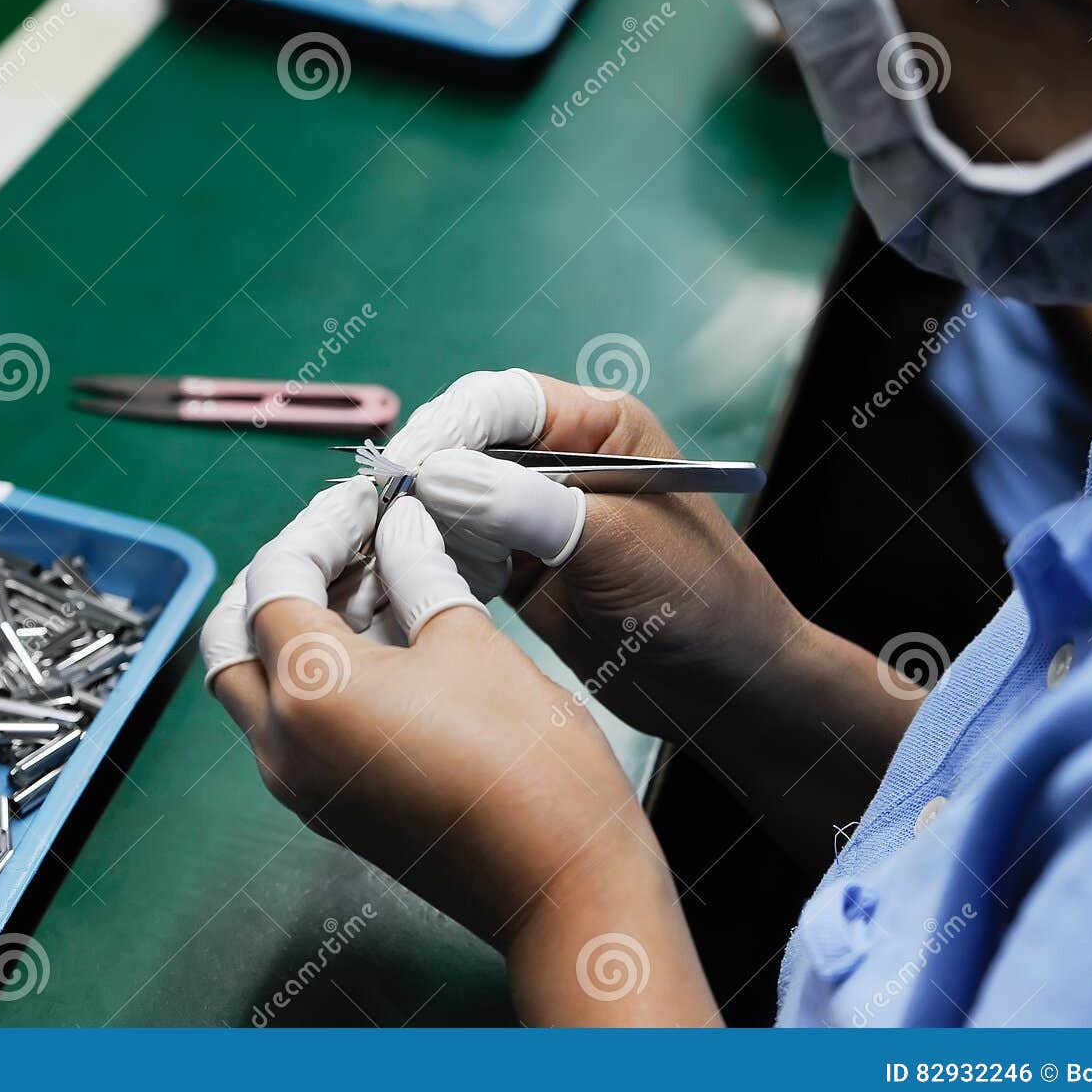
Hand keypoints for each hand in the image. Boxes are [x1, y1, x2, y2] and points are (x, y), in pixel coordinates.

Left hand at [200, 482, 717, 1022]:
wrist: (563, 884)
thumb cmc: (527, 764)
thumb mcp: (471, 644)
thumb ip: (418, 573)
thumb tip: (399, 527)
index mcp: (310, 692)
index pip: (275, 578)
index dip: (320, 525)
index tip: (367, 500)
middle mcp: (281, 744)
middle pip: (236, 635)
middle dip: (283, 577)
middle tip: (348, 541)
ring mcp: (300, 784)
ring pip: (258, 683)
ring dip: (298, 626)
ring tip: (375, 581)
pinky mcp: (329, 807)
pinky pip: (293, 724)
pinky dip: (316, 674)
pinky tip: (385, 638)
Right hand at [386, 371, 920, 866]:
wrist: (729, 689)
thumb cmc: (701, 603)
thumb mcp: (616, 545)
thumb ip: (528, 506)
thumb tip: (434, 475)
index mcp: (600, 427)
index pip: (502, 402)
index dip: (445, 426)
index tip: (399, 467)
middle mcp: (562, 461)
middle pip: (464, 448)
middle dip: (414, 478)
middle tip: (362, 515)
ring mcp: (538, 516)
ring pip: (451, 502)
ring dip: (410, 525)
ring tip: (365, 553)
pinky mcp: (522, 569)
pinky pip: (458, 552)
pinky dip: (426, 566)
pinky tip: (394, 585)